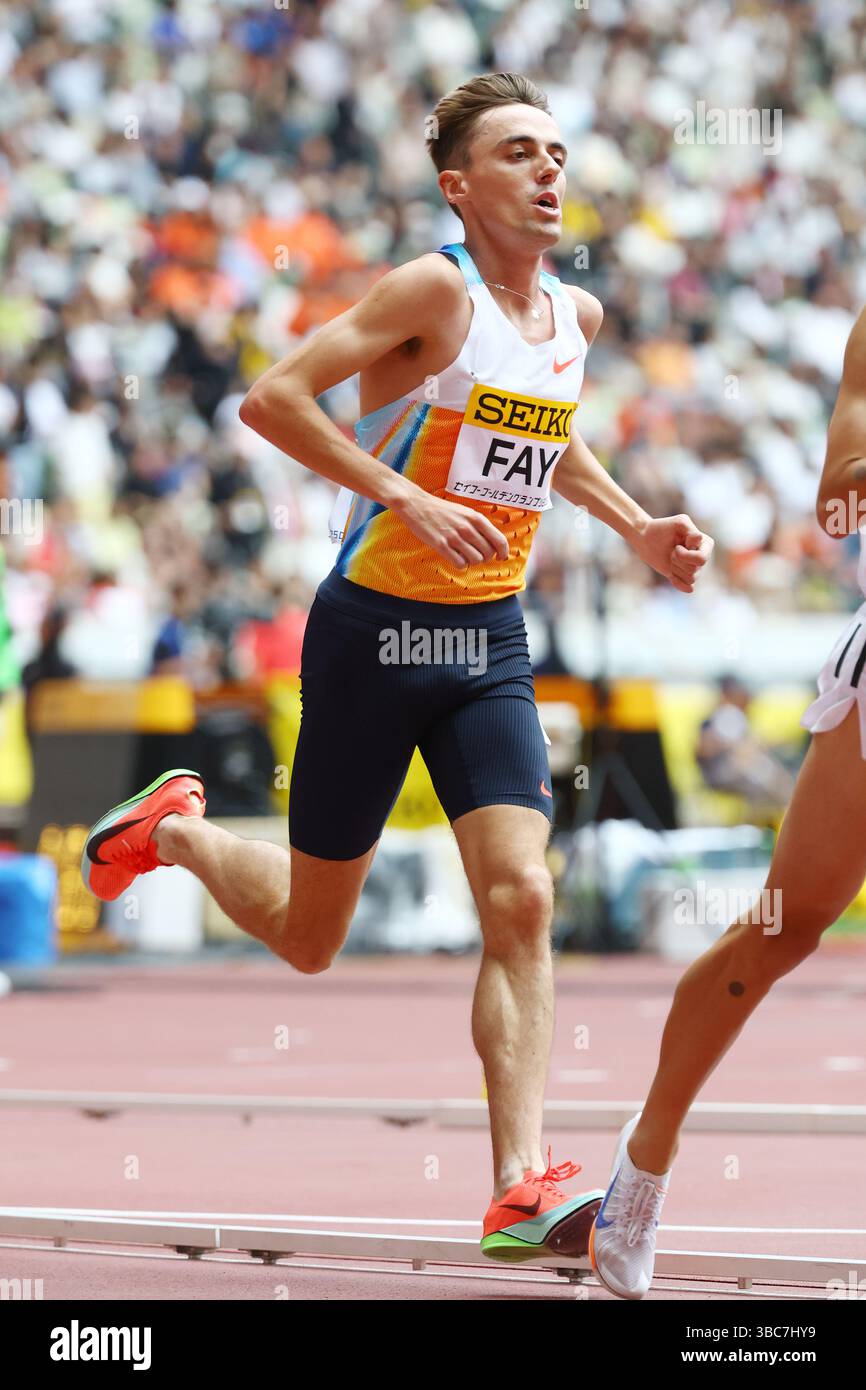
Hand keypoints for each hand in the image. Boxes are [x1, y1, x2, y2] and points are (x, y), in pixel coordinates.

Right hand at [395, 491, 509, 569]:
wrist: (417, 504)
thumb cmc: (442, 510)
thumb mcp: (465, 512)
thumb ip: (479, 525)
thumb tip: (493, 544)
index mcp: (475, 518)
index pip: (499, 540)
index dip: (504, 552)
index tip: (501, 557)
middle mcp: (467, 527)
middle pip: (488, 553)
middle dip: (485, 557)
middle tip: (477, 554)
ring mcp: (454, 537)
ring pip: (476, 560)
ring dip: (472, 561)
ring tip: (464, 555)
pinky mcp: (441, 545)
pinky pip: (460, 564)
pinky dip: (460, 564)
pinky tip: (455, 557)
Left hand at [631, 514, 713, 592]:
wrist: (646, 539)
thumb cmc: (663, 528)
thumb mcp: (679, 522)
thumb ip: (691, 530)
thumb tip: (698, 541)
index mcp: (705, 543)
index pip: (701, 558)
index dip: (684, 554)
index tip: (676, 544)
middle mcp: (703, 556)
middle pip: (695, 569)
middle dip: (679, 561)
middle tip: (672, 552)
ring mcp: (694, 568)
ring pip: (691, 578)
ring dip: (676, 569)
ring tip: (670, 558)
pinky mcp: (684, 577)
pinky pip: (688, 588)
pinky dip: (678, 582)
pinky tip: (671, 573)